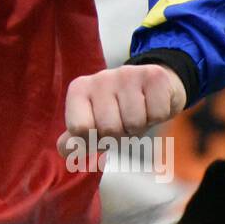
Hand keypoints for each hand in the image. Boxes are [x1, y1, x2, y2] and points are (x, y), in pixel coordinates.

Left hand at [55, 64, 186, 156]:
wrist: (154, 88)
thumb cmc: (120, 111)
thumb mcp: (95, 124)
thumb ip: (76, 139)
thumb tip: (65, 150)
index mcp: (79, 90)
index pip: (79, 129)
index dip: (95, 140)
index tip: (100, 132)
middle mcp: (100, 77)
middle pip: (109, 129)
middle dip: (121, 134)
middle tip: (125, 122)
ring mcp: (127, 74)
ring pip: (134, 122)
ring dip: (140, 125)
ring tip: (140, 112)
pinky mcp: (154, 75)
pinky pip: (157, 114)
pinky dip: (159, 116)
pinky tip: (153, 104)